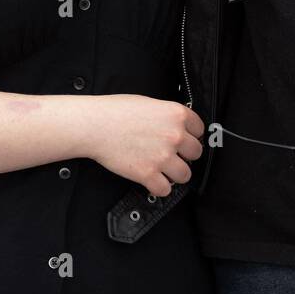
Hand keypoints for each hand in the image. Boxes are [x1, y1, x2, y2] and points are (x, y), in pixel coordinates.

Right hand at [89, 95, 204, 196]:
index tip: (183, 140)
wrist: (95, 125)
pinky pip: (165, 190)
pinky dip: (158, 187)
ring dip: (174, 173)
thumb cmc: (116, 111)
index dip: (190, 135)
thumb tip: (176, 126)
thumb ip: (167, 116)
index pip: (199, 130)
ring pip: (185, 174)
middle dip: (184, 155)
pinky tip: (152, 180)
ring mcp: (163, 156)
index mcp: (176, 114)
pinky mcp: (148, 174)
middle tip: (171, 155)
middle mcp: (174, 135)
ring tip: (163, 170)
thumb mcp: (149, 103)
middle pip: (196, 153)